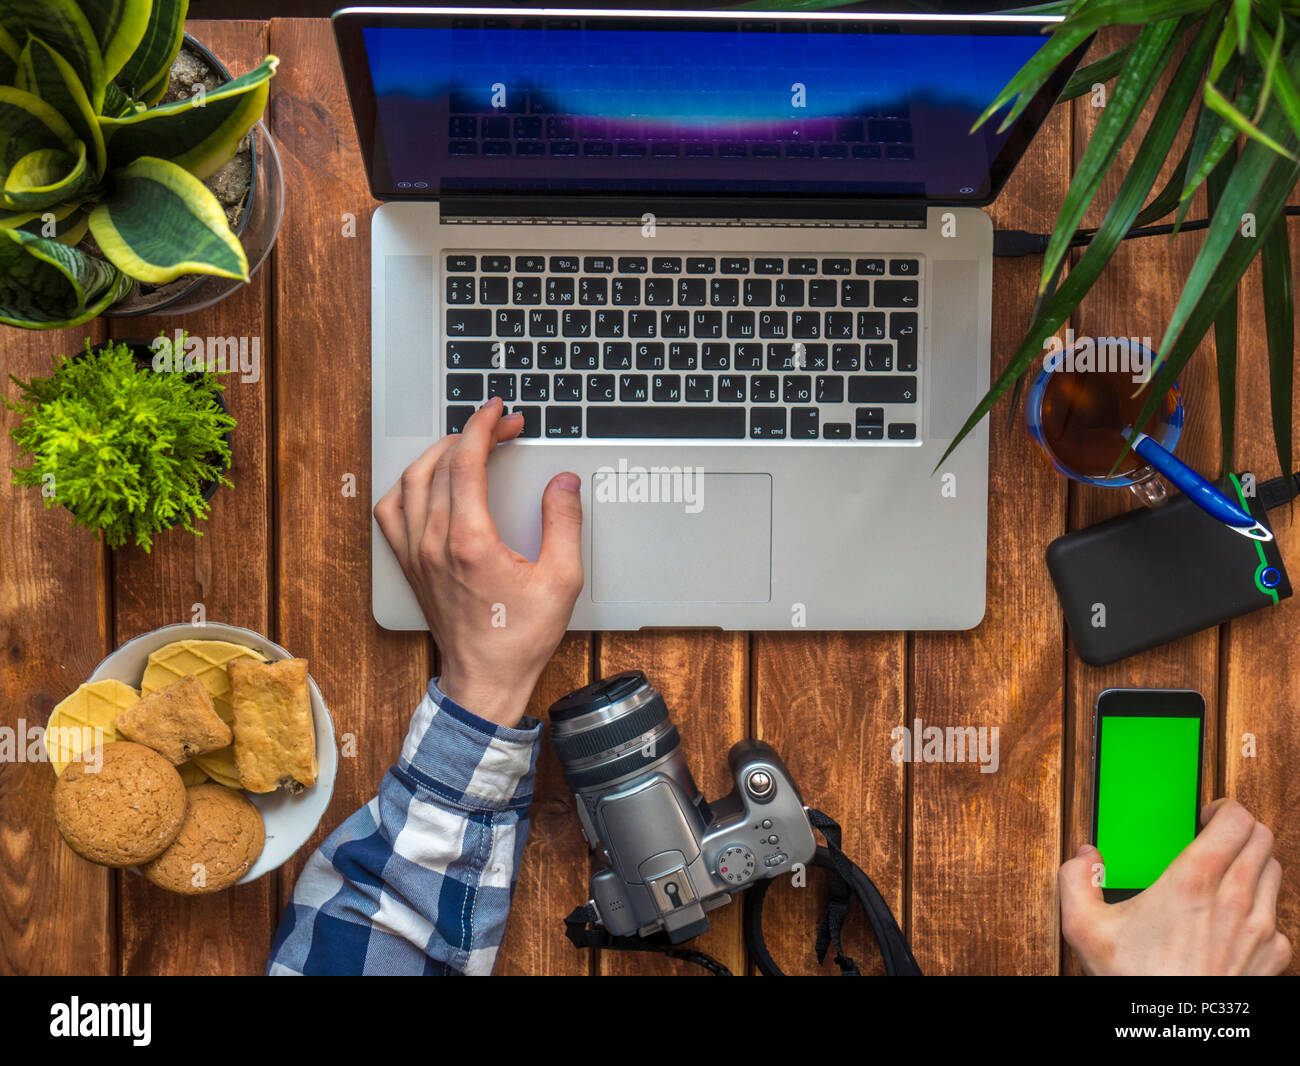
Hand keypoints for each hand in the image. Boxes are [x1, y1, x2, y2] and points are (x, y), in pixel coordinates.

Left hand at [373, 397, 583, 726]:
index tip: (500, 414)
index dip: (483, 427)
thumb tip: (562, 483)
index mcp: (469, 541)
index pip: (466, 462)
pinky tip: (430, 482)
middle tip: (502, 430)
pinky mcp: (409, 564)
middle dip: (472, 436)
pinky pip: (392, 509)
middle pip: (440, 464)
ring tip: (467, 447)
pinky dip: (408, 485)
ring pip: (410, 480)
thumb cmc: (520, 637)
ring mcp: (415, 553)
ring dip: (438, 454)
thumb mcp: (561, 580)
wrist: (485, 680)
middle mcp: (433, 542)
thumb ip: (564, 524)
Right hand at [1060, 798, 1290, 974]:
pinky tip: (1235, 918)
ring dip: (1254, 864)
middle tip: (1215, 837)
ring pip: (1275, 872)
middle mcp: (1234, 899)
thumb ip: (1076, 881)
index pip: (1237, 819)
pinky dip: (1262, 908)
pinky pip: (1278, 917)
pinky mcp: (1271, 957)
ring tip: (1226, 873)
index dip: (1223, 808)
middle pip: (1262, 838)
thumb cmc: (1137, 980)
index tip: (1205, 816)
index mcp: (1193, 881)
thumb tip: (1084, 859)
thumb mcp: (1085, 928)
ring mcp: (1259, 929)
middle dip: (1240, 829)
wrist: (1171, 1029)